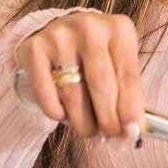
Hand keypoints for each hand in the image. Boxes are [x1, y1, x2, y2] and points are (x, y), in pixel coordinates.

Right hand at [15, 12, 145, 143]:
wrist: (58, 30)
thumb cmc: (97, 54)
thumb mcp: (118, 63)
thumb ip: (127, 93)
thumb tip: (132, 131)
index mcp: (119, 29)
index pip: (128, 76)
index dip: (131, 108)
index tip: (133, 132)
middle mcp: (90, 28)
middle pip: (102, 86)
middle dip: (108, 120)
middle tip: (111, 139)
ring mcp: (59, 37)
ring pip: (73, 94)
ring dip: (83, 122)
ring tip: (89, 130)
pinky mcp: (34, 49)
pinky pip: (46, 93)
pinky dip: (56, 112)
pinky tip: (63, 115)